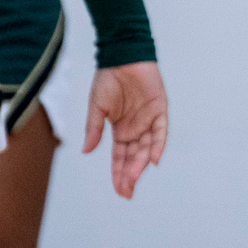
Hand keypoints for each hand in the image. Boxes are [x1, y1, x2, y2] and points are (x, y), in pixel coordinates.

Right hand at [84, 60, 167, 198]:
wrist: (121, 56)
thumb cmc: (107, 79)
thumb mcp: (97, 107)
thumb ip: (94, 129)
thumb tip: (87, 151)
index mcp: (120, 129)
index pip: (121, 157)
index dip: (119, 174)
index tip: (119, 191)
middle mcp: (135, 128)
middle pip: (134, 156)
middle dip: (130, 174)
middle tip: (127, 191)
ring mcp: (148, 119)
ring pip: (147, 147)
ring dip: (141, 163)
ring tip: (134, 178)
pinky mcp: (159, 108)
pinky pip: (161, 130)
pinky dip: (159, 144)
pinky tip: (154, 159)